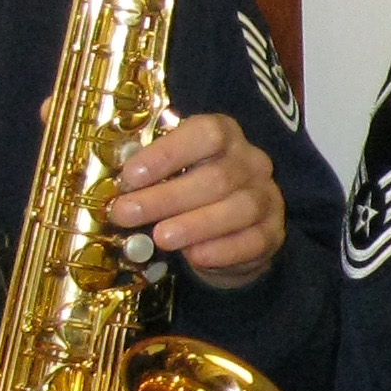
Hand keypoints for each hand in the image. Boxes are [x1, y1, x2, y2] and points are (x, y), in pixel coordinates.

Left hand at [109, 111, 285, 289]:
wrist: (229, 231)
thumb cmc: (190, 194)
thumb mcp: (172, 173)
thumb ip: (151, 175)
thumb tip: (117, 189)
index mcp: (225, 135)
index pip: (205, 134)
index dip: (167, 153)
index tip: (130, 176)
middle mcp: (252, 162)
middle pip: (217, 176)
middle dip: (167, 197)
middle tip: (127, 213)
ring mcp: (268, 197)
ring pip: (238, 209)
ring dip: (194, 225)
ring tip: (159, 238)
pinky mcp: (274, 232)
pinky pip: (253, 242)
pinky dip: (222, 250)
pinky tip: (194, 257)